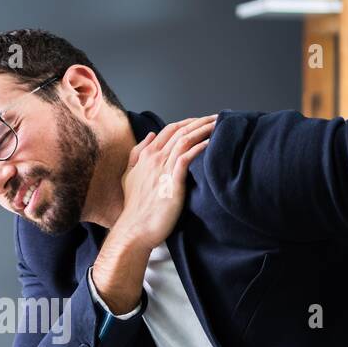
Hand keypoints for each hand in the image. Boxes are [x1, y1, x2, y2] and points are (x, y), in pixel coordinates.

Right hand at [116, 114, 216, 251]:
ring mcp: (162, 169)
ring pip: (184, 140)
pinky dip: (198, 147)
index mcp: (145, 155)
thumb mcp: (129, 176)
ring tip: (218, 125)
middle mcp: (154, 158)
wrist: (135, 229)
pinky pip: (186, 158)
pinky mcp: (171, 182)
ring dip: (202, 129)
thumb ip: (137, 154)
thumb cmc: (134, 207)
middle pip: (179, 131)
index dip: (187, 122)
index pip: (169, 130)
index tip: (201, 120)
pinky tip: (210, 142)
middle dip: (199, 121)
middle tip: (216, 117)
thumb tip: (149, 136)